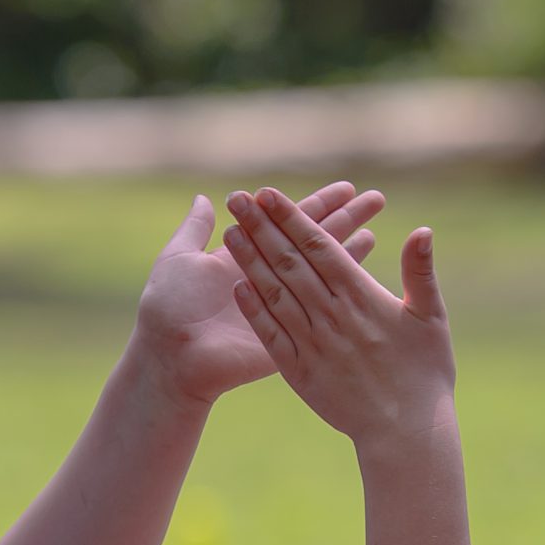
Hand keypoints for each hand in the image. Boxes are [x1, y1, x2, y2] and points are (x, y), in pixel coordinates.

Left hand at [133, 182, 385, 406]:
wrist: (169, 357)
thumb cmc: (167, 309)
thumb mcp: (177, 260)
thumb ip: (194, 230)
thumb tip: (205, 198)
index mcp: (249, 258)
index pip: (292, 224)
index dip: (319, 204)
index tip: (347, 187)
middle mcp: (271, 278)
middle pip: (316, 242)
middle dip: (347, 219)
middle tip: (377, 199)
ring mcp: (284, 307)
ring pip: (323, 271)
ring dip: (350, 249)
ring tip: (376, 230)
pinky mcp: (289, 334)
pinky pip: (319, 306)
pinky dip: (339, 287)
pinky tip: (361, 270)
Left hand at [224, 186, 454, 450]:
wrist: (406, 432)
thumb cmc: (426, 373)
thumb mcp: (432, 319)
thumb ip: (421, 273)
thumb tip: (422, 229)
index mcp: (362, 296)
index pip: (319, 246)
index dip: (292, 218)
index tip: (269, 194)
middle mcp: (332, 315)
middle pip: (290, 262)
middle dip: (262, 228)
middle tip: (238, 199)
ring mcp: (313, 344)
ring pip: (275, 293)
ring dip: (250, 261)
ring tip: (229, 233)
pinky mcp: (300, 373)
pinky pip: (272, 336)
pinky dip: (254, 311)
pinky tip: (237, 288)